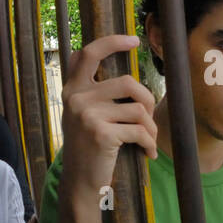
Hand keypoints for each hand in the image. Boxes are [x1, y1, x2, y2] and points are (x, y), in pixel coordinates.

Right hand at [59, 34, 156, 197]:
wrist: (80, 182)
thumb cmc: (89, 148)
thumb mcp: (82, 116)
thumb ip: (95, 94)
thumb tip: (130, 80)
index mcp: (72, 90)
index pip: (89, 54)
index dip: (112, 42)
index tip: (134, 40)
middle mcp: (76, 98)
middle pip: (127, 83)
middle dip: (147, 99)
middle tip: (149, 116)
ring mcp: (87, 115)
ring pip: (137, 108)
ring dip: (150, 126)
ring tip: (148, 139)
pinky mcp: (101, 134)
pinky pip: (139, 130)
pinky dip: (149, 143)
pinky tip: (148, 152)